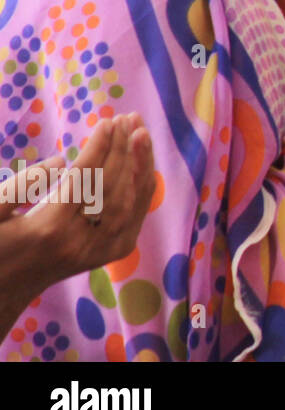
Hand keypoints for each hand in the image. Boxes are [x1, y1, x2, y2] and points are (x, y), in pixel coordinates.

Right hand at [11, 114, 154, 287]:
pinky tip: (144, 162)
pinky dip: (143, 187)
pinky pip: (135, 216)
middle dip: (123, 149)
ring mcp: (98, 251)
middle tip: (129, 118)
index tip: (108, 121)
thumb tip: (61, 162)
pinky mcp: (108, 255)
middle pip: (112, 187)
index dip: (99, 148)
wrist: (3, 291)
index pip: (84, 180)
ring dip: (139, 164)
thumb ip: (20, 186)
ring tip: (140, 131)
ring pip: (130, 201)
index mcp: (47, 228)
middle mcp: (80, 241)